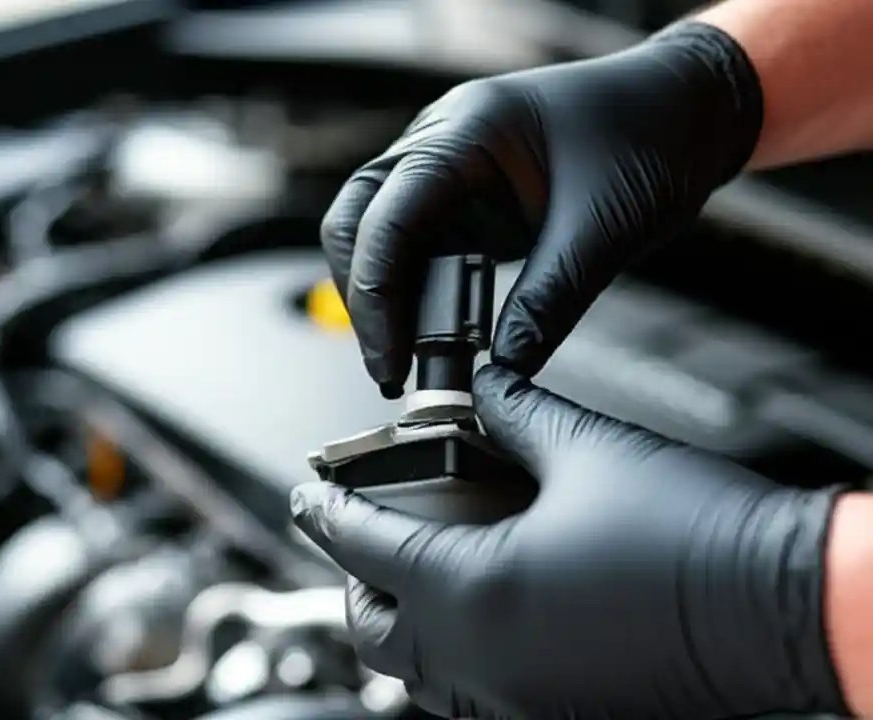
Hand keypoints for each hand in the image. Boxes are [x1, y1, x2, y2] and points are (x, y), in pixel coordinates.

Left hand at [291, 365, 849, 718]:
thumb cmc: (698, 533)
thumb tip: (481, 385)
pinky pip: (475, 696)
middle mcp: (487, 660)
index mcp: (475, 592)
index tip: (308, 496)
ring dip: (403, 626)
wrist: (788, 602)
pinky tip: (478, 618)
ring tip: (412, 577)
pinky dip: (453, 660)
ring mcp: (523, 699)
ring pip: (421, 678)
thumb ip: (513, 412)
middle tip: (360, 535)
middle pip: (377, 633)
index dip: (327, 515)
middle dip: (354, 581)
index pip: (364, 551)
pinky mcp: (561, 712)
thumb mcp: (586, 447)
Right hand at [321, 22, 763, 395]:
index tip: (392, 357)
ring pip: (381, 237)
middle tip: (392, 365)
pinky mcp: (464, 195)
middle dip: (366, 298)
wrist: (690, 107)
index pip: (387, 214)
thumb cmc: (652, 133)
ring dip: (390, 297)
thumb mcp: (603, 228)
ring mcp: (447, 166)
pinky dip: (421, 291)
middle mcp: (441, 141)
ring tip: (417, 358)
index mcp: (468, 130)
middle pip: (360, 222)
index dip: (377, 294)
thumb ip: (548, 302)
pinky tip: (440, 331)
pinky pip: (419, 246)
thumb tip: (504, 371)